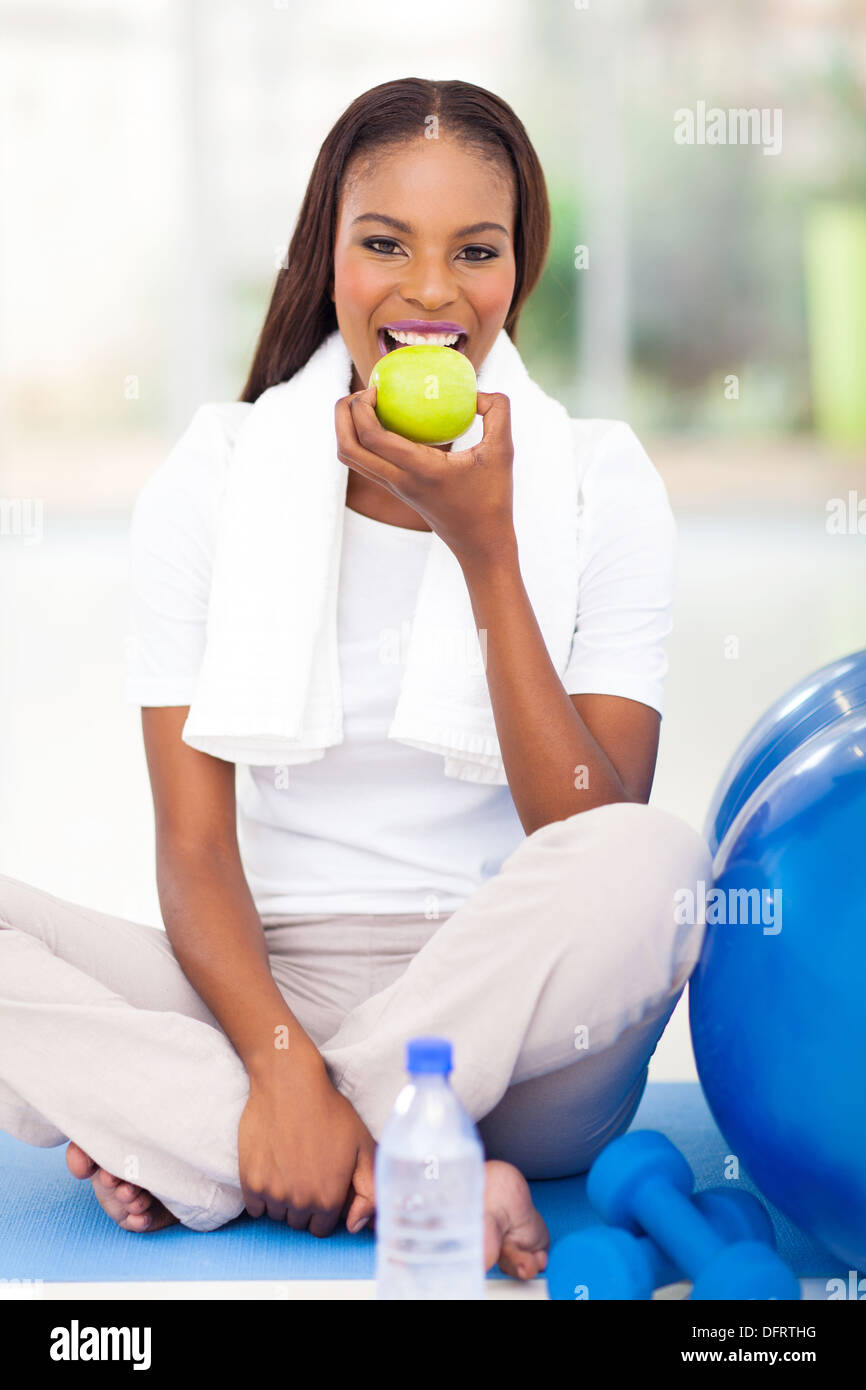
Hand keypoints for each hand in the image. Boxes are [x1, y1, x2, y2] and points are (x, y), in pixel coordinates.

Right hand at [238, 1055, 374, 1236]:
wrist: (289, 1084)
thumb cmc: (330, 1111)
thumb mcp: (363, 1146)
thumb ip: (369, 1190)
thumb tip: (356, 1226)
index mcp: (329, 1198)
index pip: (322, 1228)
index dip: (324, 1206)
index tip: (322, 1184)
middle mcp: (300, 1202)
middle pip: (299, 1222)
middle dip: (304, 1203)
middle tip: (305, 1170)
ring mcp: (273, 1193)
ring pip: (277, 1214)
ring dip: (282, 1199)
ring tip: (289, 1165)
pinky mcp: (250, 1181)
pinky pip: (255, 1207)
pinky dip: (262, 1193)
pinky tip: (272, 1167)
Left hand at [334, 386, 515, 567]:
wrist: (480, 544)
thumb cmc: (493, 499)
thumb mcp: (504, 451)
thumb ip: (498, 412)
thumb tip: (478, 390)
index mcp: (419, 470)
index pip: (372, 438)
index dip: (362, 408)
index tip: (376, 388)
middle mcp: (398, 481)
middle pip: (347, 448)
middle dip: (342, 415)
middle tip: (361, 392)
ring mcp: (394, 488)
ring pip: (350, 458)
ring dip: (346, 428)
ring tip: (365, 404)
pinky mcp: (396, 491)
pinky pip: (366, 462)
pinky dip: (363, 439)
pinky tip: (386, 421)